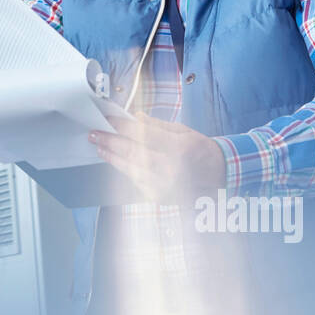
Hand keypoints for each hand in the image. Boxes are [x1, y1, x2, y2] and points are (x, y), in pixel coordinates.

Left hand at [89, 112, 225, 203]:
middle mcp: (170, 170)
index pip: (143, 135)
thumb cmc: (202, 151)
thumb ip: (156, 126)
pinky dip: (123, 168)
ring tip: (99, 146)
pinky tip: (114, 159)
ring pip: (130, 169)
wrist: (220, 178)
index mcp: (178, 149)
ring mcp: (163, 186)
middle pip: (132, 153)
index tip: (107, 119)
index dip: (122, 126)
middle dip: (110, 141)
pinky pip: (135, 180)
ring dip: (111, 156)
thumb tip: (133, 117)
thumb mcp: (183, 131)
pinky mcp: (158, 197)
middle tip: (94, 133)